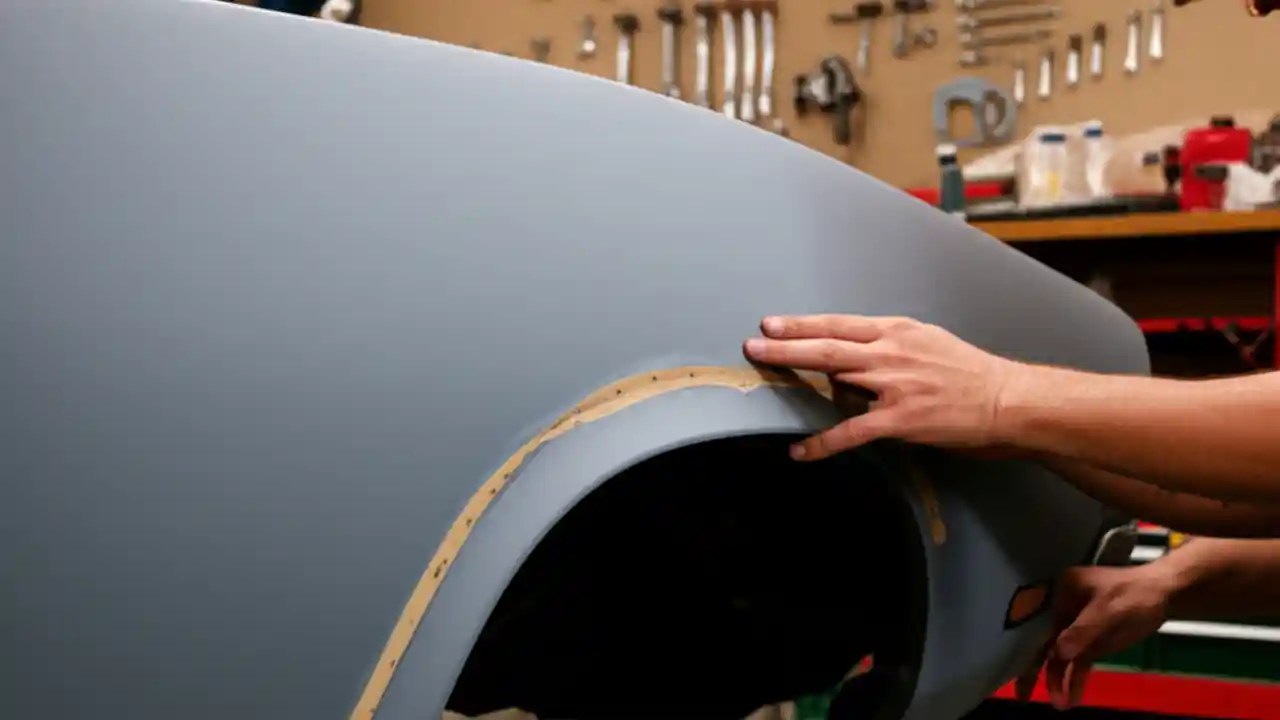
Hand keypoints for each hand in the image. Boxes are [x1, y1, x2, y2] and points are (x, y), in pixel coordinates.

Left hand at [742, 315, 1024, 460]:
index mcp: (897, 331)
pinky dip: (822, 443)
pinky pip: (851, 432)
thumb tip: (851, 359)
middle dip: (786, 345)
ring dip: (798, 379)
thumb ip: (888, 346)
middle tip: (753, 345)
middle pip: (827, 346)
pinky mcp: (900, 419)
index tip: (772, 323)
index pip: (839, 324)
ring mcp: (894, 385)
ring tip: (765, 380)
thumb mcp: (927, 342)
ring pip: (835, 379)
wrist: (1008, 400)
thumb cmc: (969, 373)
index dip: (802, 324)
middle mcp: (891, 352)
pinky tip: (800, 451)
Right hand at [1016, 565, 1172, 709]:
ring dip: (1058, 680)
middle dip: (1033, 668)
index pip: (1034, 619)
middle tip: (1022, 694)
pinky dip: (1075, 680)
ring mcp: (1075, 628)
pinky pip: (1078, 664)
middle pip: (1042, 641)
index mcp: (1058, 593)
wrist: (1164, 596)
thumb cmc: (1134, 594)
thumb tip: (1059, 653)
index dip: (1020, 641)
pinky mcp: (1090, 643)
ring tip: (1058, 705)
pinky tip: (1073, 699)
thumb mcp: (1109, 610)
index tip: (1009, 663)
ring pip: (1059, 657)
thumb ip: (1084, 631)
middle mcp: (1061, 610)